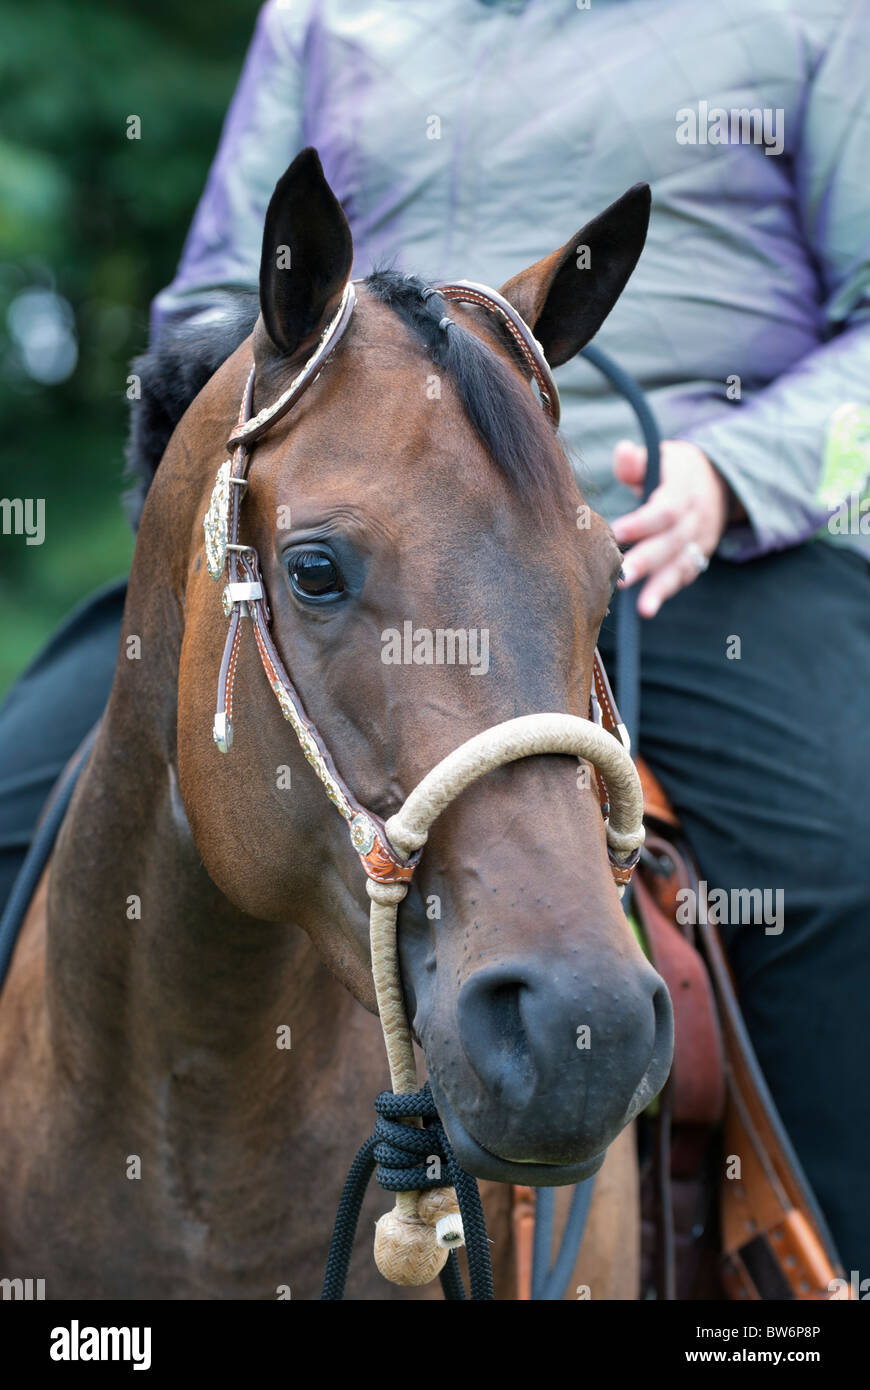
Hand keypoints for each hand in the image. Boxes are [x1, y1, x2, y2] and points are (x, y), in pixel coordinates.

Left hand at [610, 440, 730, 617]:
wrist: (717, 481)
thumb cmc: (674, 469)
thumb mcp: (660, 456)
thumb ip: (637, 461)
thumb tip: (622, 451)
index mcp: (683, 489)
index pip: (665, 509)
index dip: (642, 522)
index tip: (616, 532)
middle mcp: (695, 517)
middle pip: (671, 542)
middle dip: (647, 561)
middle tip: (621, 577)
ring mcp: (699, 539)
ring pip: (681, 564)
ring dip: (660, 587)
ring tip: (642, 608)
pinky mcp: (698, 556)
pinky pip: (684, 575)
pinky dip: (667, 591)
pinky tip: (648, 607)